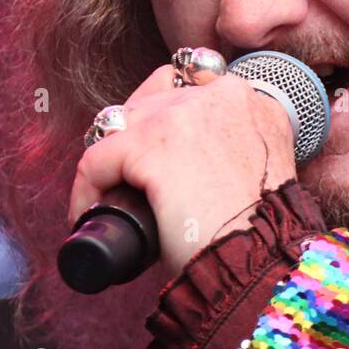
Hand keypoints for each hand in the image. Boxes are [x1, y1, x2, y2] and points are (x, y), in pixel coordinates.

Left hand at [67, 62, 297, 281]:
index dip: (165, 118)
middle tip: (126, 176)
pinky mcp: (147, 143)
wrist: (259, 262)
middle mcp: (219, 95)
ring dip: (110, 159)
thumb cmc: (259, 235)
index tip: (155, 154)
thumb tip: (198, 162)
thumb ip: (239, 151)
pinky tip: (88, 214)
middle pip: (151, 97)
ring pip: (121, 124)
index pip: (191, 86)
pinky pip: (95, 160)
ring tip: (106, 195)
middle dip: (133, 135)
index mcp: (250, 100)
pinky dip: (86, 190)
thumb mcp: (263, 172)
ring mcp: (181, 114)